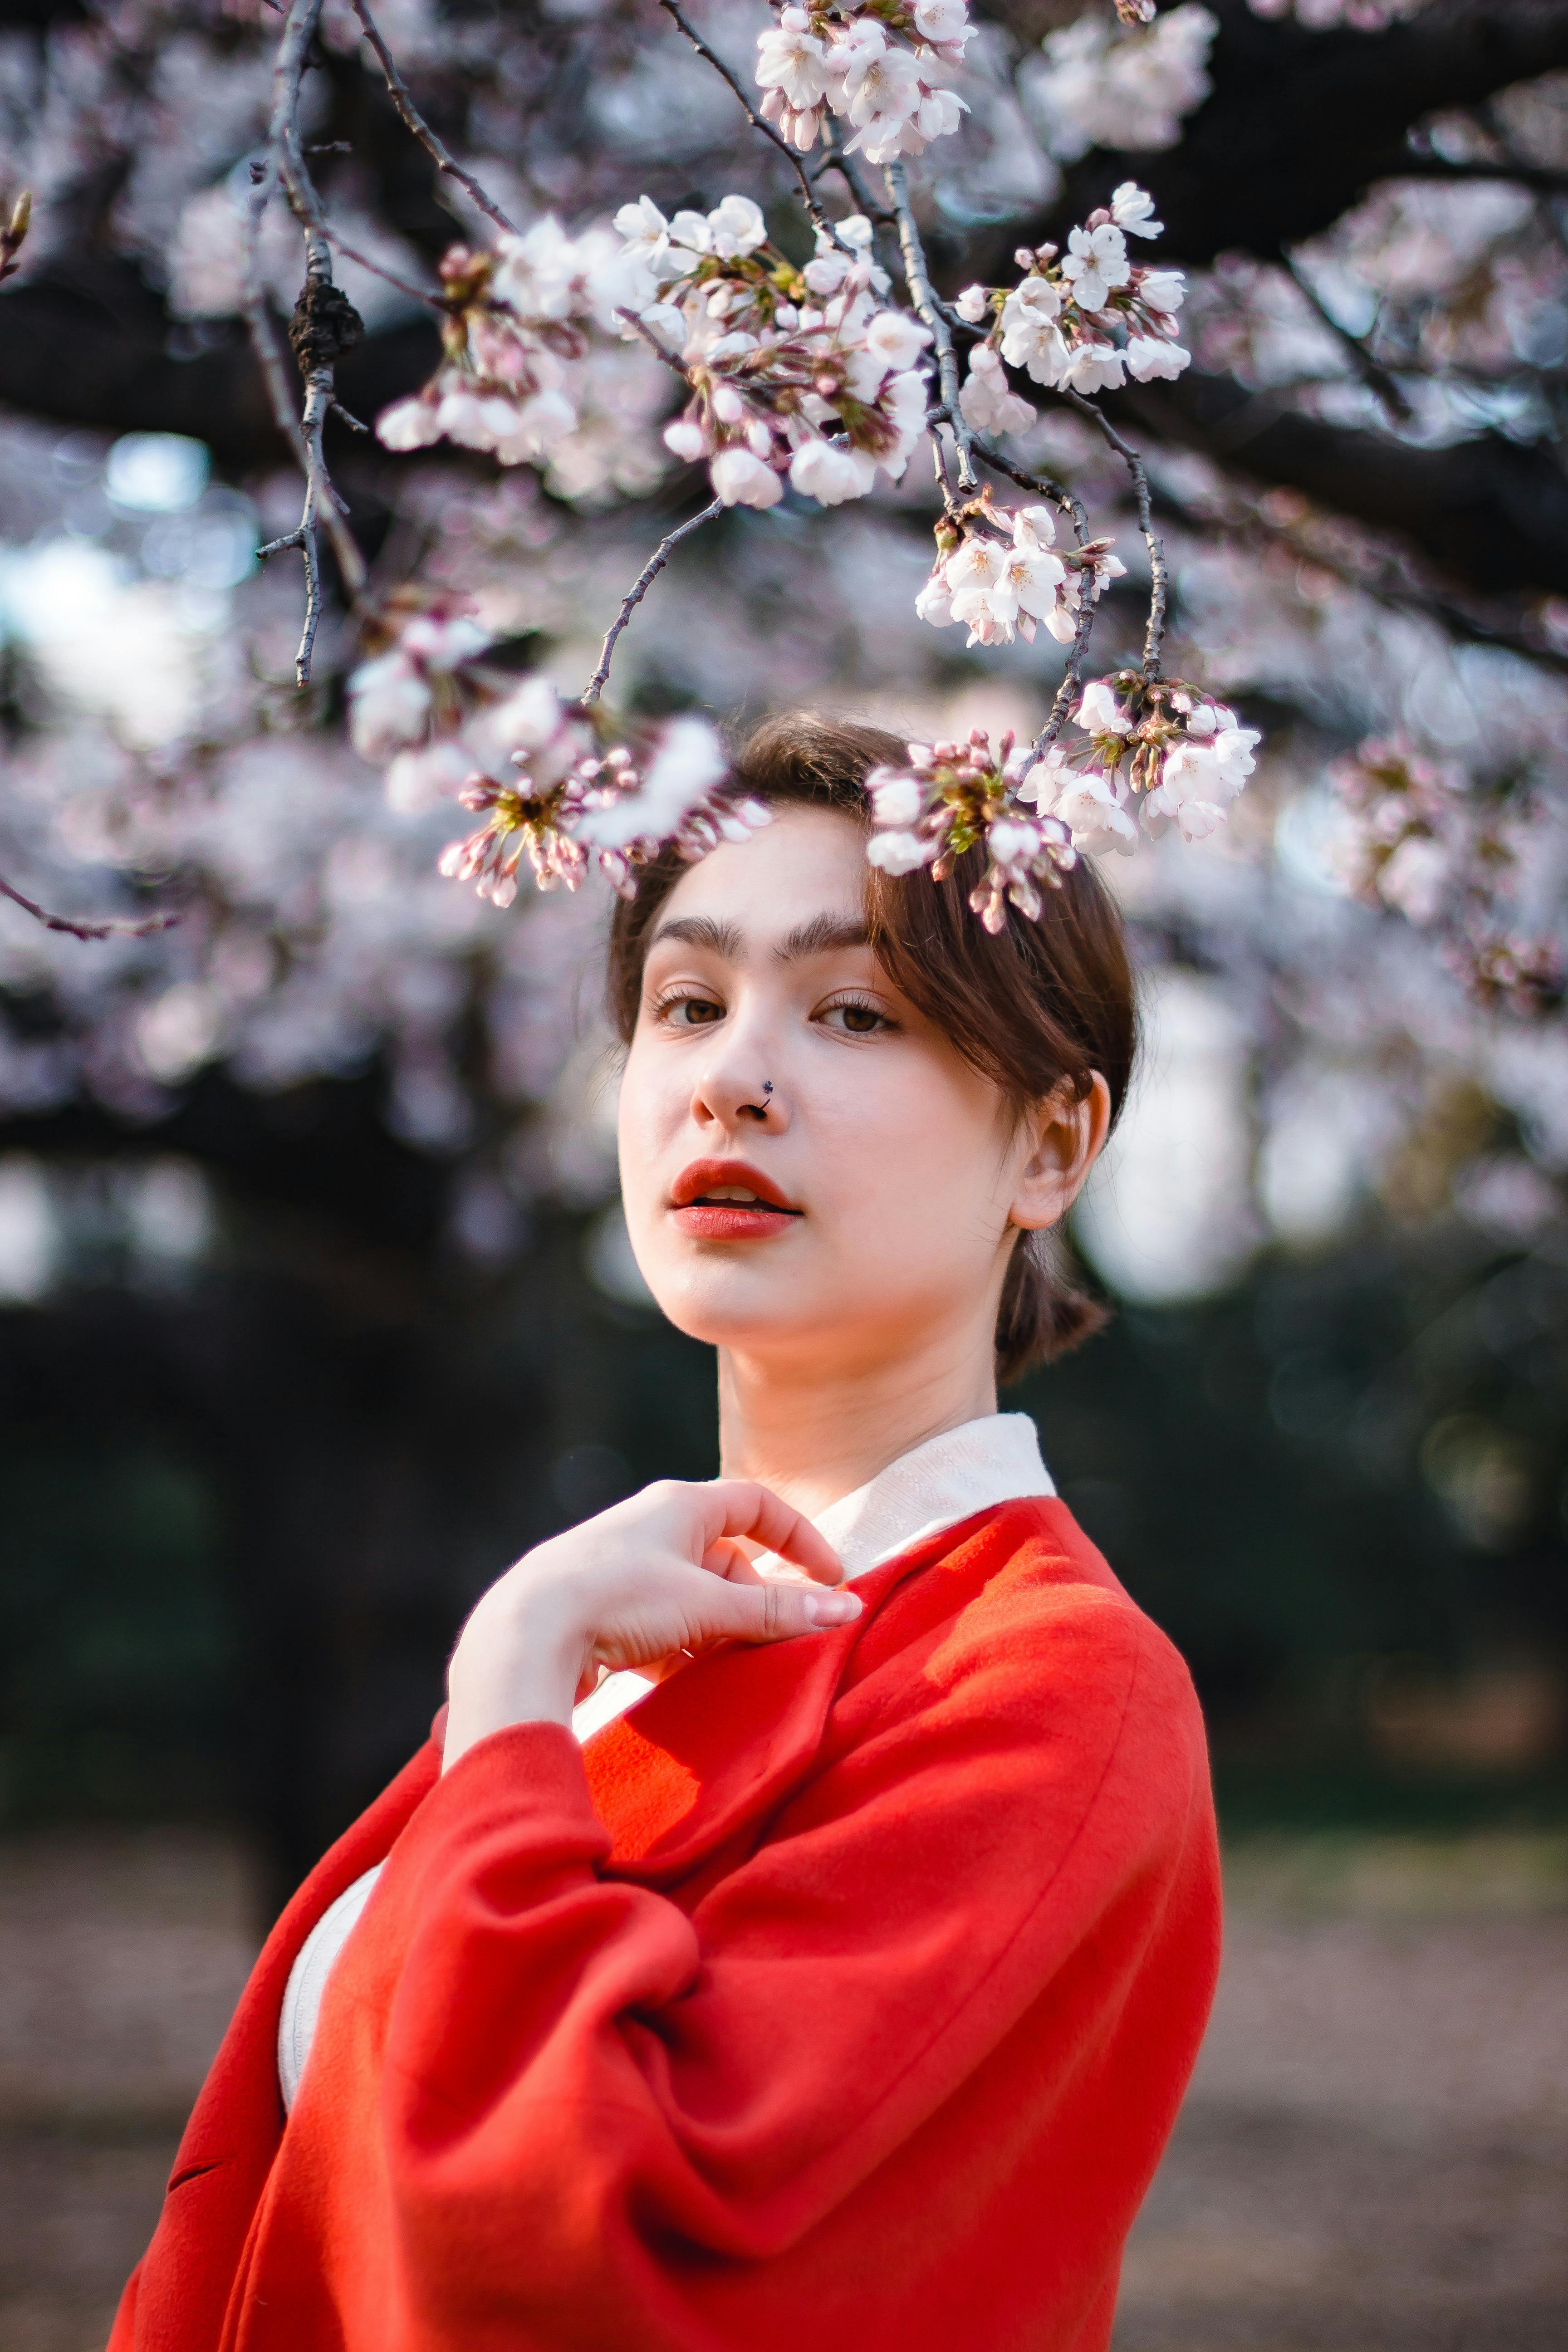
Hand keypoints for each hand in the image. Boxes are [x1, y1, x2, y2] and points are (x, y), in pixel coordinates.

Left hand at [443, 1480, 859, 1770]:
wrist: (524, 1634)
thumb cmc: (617, 1599)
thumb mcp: (708, 1606)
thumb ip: (778, 1611)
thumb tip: (847, 1609)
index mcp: (680, 1505)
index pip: (758, 1505)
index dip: (800, 1540)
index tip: (830, 1581)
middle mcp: (651, 1528)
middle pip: (727, 1560)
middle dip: (755, 1603)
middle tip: (773, 1644)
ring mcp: (624, 1569)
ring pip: (694, 1599)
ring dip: (718, 1634)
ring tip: (728, 1669)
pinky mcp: (602, 1609)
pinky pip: (661, 1627)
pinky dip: (682, 1653)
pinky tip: (684, 1683)